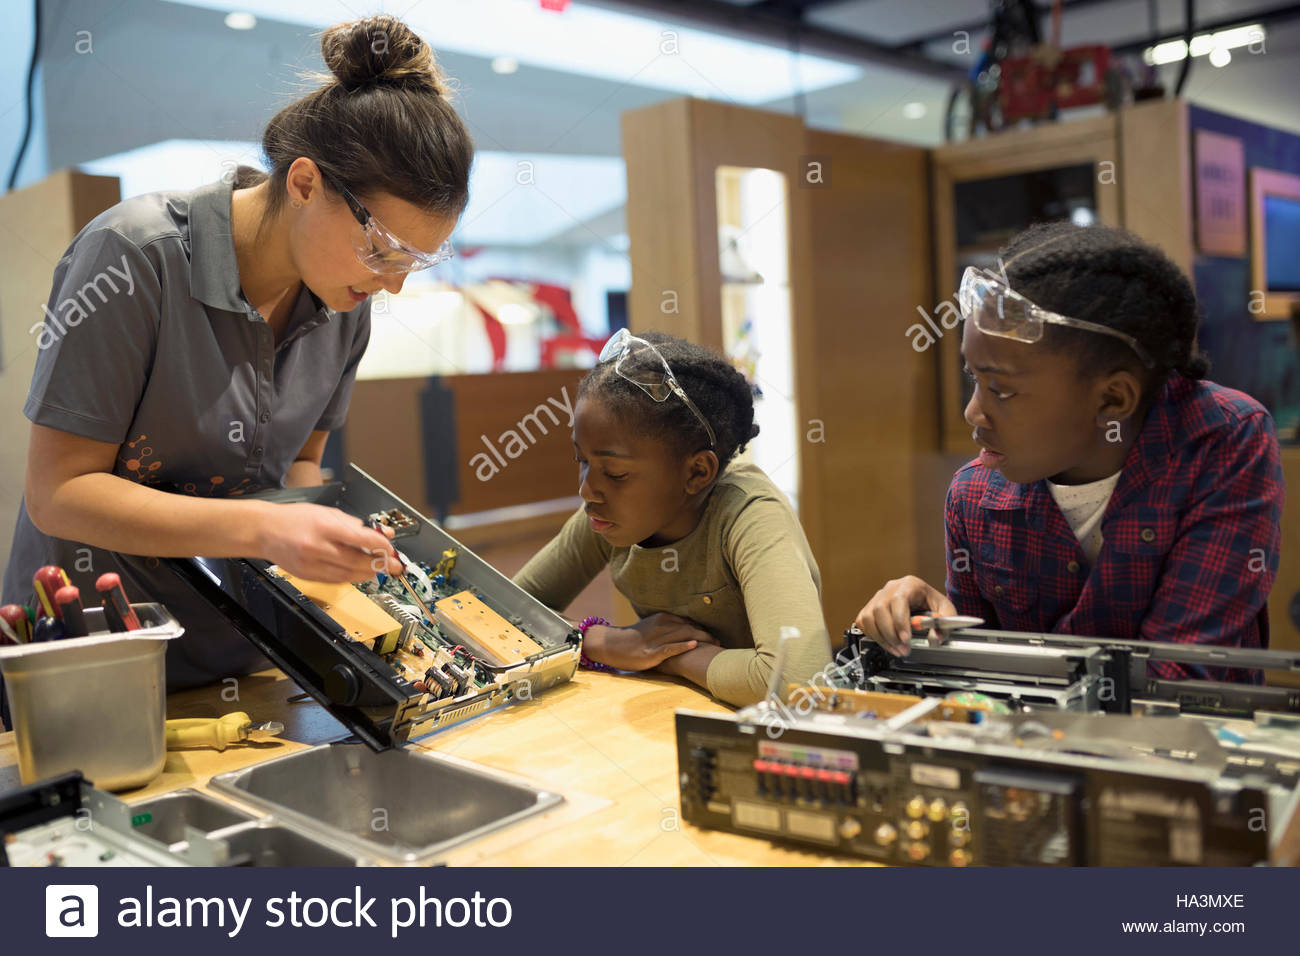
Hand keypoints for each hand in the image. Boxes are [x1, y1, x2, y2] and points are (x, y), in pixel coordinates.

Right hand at [255, 502, 403, 582]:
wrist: (264, 531)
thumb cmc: (295, 518)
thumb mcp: (327, 512)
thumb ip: (355, 524)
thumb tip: (380, 534)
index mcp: (324, 526)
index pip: (360, 539)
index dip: (380, 546)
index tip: (391, 549)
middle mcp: (317, 546)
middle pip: (356, 561)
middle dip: (379, 564)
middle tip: (393, 564)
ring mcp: (311, 563)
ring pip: (348, 574)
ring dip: (367, 573)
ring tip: (378, 568)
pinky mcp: (307, 575)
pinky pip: (336, 580)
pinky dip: (351, 577)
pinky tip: (359, 573)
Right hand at [584, 613, 718, 670]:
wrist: (612, 644)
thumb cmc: (633, 638)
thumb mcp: (651, 627)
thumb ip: (667, 627)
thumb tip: (686, 630)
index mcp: (663, 618)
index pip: (688, 620)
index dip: (703, 627)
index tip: (714, 634)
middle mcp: (661, 625)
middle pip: (690, 627)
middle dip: (706, 634)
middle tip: (718, 642)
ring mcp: (656, 639)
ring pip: (683, 635)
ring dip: (701, 639)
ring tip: (714, 644)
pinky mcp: (651, 652)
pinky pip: (670, 647)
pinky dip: (683, 646)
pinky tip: (694, 645)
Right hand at [853, 575, 955, 656]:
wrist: (923, 599)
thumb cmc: (932, 603)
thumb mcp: (946, 610)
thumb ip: (945, 624)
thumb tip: (935, 637)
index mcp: (909, 584)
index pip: (898, 600)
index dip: (899, 621)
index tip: (906, 639)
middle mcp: (890, 588)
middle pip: (880, 610)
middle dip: (891, 634)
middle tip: (903, 649)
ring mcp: (877, 597)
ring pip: (869, 618)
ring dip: (881, 638)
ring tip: (896, 649)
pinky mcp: (869, 607)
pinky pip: (863, 622)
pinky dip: (872, 635)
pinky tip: (886, 642)